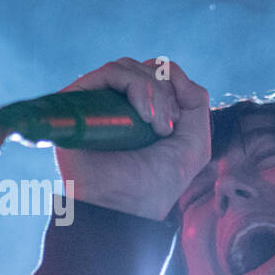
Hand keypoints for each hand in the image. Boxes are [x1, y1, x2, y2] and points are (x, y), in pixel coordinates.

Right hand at [54, 57, 210, 220]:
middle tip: (166, 128)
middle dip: (166, 92)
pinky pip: (110, 72)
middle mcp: (115, 104)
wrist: (127, 207)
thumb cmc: (157, 183)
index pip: (158, 74)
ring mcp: (96, 102)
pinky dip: (135, 86)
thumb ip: (196, 101)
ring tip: (157, 127)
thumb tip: (170, 67)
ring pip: (128, 67)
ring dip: (154, 92)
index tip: (176, 123)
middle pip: (144, 68)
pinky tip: (144, 116)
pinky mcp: (78, 102)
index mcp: (140, 110)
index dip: (174, 88)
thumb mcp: (194, 143)